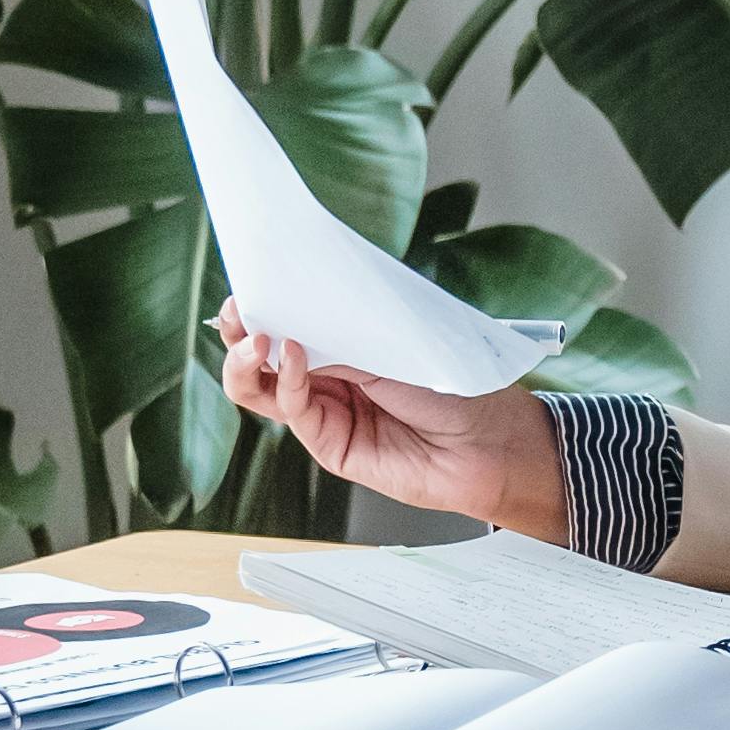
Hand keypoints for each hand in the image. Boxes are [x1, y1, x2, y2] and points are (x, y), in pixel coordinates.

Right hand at [217, 308, 566, 541]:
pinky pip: (294, 410)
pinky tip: (293, 356)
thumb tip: (285, 322)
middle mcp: (329, 379)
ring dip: (248, 360)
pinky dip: (286, 381)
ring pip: (262, 389)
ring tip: (255, 337)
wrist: (491, 442)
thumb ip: (337, 340)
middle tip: (238, 311)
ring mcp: (327, 414)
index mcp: (344, 346)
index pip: (288, 323)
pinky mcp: (332, 446)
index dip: (262, 305)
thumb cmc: (457, 388)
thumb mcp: (390, 347)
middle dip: (242, 331)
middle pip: (261, 357)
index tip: (248, 282)